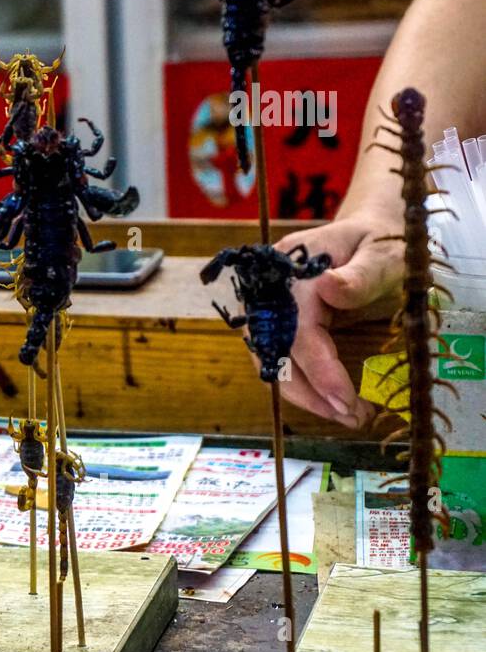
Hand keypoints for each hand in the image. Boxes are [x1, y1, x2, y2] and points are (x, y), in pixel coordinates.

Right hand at [274, 215, 403, 427]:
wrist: (366, 234)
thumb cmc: (380, 242)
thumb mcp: (383, 254)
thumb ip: (361, 275)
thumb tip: (331, 289)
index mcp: (293, 269)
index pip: (298, 329)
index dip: (319, 369)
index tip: (346, 401)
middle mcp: (269, 290)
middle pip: (274, 352)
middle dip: (311, 393)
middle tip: (354, 417)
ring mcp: (267, 307)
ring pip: (270, 362)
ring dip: (304, 394)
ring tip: (346, 414)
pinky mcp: (273, 323)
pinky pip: (277, 360)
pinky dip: (301, 384)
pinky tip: (330, 398)